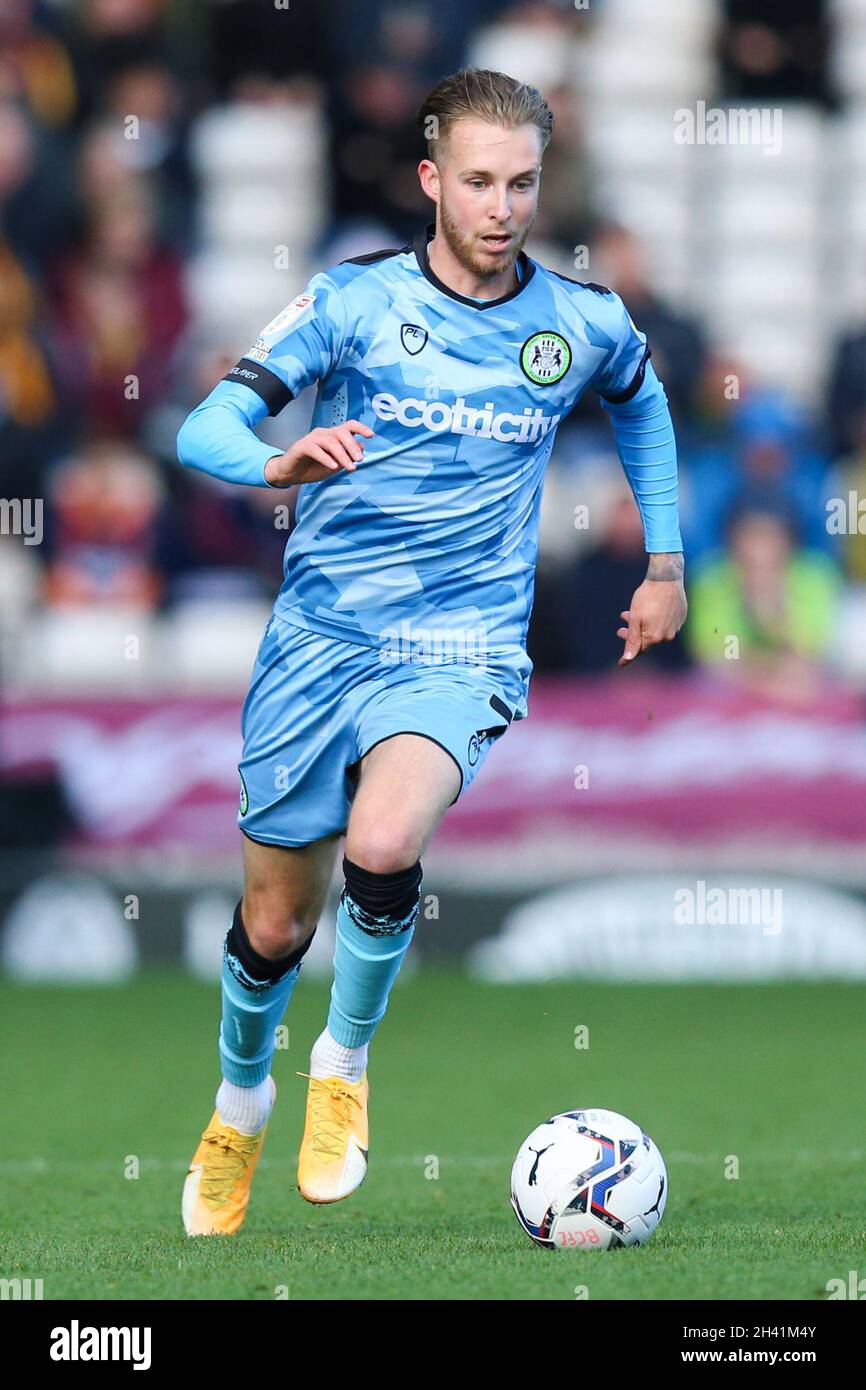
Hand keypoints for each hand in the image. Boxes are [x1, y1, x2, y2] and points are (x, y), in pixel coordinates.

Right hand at [264, 421, 374, 485]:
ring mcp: (312, 438)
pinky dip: (326, 458)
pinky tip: (333, 467)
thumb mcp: (336, 463)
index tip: (372, 435)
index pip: (349, 426)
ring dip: (342, 455)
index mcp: (333, 436)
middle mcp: (324, 433)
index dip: (361, 428)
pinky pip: (316, 450)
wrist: (292, 473)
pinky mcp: (302, 446)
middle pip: (341, 432)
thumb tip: (362, 447)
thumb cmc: (314, 466)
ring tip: (350, 467)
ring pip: (330, 441)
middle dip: (352, 446)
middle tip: (360, 460)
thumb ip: (348, 455)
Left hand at [617, 552, 686, 666]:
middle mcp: (667, 636)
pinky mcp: (680, 617)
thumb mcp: (635, 618)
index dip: (628, 656)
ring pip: (655, 631)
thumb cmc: (647, 597)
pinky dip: (654, 621)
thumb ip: (631, 640)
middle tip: (620, 630)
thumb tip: (628, 659)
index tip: (620, 663)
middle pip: (646, 640)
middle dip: (632, 636)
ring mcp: (675, 627)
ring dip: (642, 626)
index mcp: (654, 637)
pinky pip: (665, 624)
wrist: (666, 578)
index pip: (639, 651)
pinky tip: (648, 611)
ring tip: (629, 615)